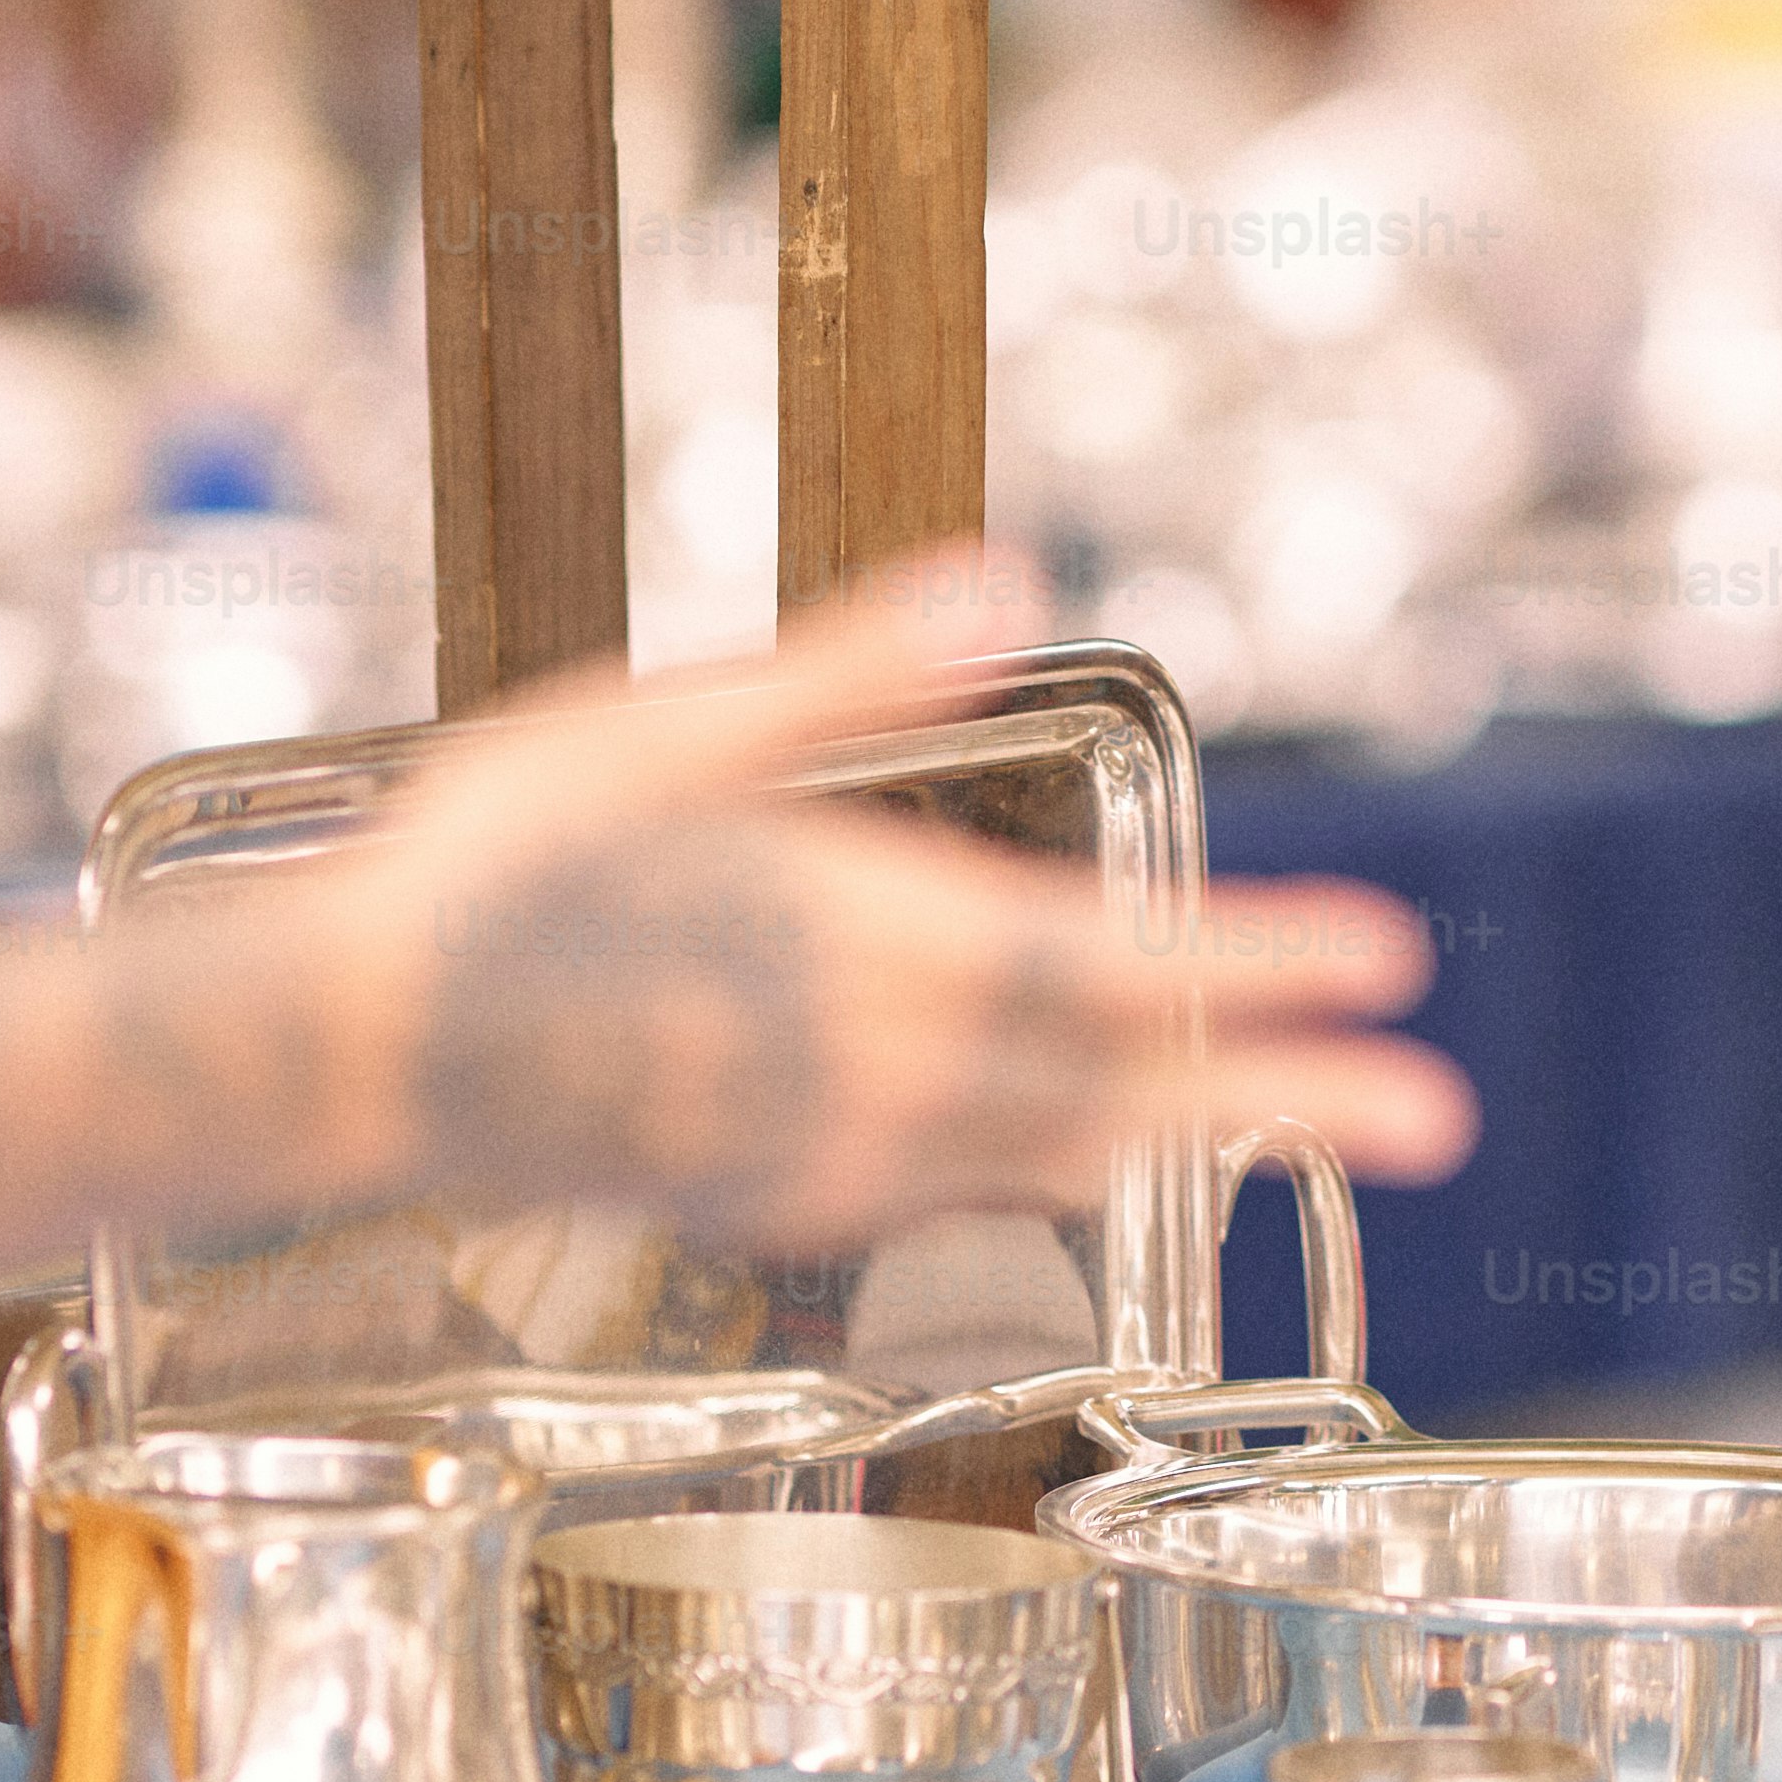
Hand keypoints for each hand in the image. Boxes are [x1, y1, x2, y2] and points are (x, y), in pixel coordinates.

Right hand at [340, 552, 1477, 1254]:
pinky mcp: (763, 1200)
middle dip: (1290, 1094)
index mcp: (873, 941)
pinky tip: (1072, 1151)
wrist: (343, 1053)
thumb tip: (1007, 581)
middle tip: (1438, 1118)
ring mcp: (823, 1152)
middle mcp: (876, 1068)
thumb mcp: (671, 726)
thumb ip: (854, 672)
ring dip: (1181, 1138)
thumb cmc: (491, 868)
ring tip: (1283, 1133)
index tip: (1393, 962)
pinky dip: (1044, 1167)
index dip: (1268, 968)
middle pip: (1128, 1089)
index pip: (1122, 965)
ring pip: (1052, 1153)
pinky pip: (948, 1186)